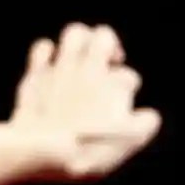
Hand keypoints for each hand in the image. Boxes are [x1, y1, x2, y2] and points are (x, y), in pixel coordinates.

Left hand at [10, 22, 161, 180]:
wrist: (42, 151)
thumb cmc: (88, 150)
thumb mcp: (127, 143)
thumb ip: (144, 124)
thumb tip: (148, 115)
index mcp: (116, 85)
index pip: (128, 78)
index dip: (123, 93)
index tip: (114, 111)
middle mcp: (90, 70)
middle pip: (104, 37)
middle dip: (109, 45)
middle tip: (107, 63)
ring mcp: (61, 70)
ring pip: (75, 33)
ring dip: (81, 39)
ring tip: (81, 55)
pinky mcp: (35, 76)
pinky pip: (42, 47)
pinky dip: (46, 51)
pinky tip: (50, 64)